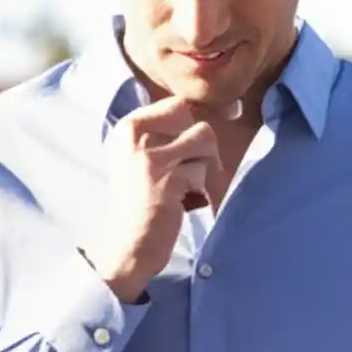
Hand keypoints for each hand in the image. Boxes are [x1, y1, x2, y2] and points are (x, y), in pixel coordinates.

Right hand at [83, 95, 222, 301]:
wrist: (125, 246)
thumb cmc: (141, 203)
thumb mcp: (144, 160)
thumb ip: (169, 136)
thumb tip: (226, 111)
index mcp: (128, 128)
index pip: (178, 105)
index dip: (196, 123)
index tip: (195, 148)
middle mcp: (135, 137)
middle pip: (196, 122)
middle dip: (205, 149)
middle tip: (191, 174)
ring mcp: (150, 158)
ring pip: (205, 142)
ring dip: (205, 169)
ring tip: (186, 189)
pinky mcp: (168, 180)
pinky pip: (204, 171)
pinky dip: (202, 191)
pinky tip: (183, 204)